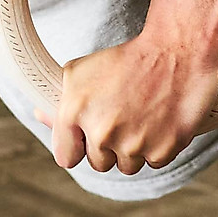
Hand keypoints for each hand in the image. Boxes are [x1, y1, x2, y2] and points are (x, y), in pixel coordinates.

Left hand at [37, 26, 217, 174]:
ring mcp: (133, 144)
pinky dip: (157, 147)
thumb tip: (40, 117)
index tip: (85, 139)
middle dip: (107, 146)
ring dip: (132, 149)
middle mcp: (101, 133)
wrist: (176, 51)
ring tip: (141, 117)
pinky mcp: (162, 151)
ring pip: (126, 165)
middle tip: (120, 118)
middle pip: (98, 163)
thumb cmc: (126, 59)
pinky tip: (159, 120)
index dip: (76, 147)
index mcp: (75, 112)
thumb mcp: (81, 71)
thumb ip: (59, 99)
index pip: (66, 157)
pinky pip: (153, 162)